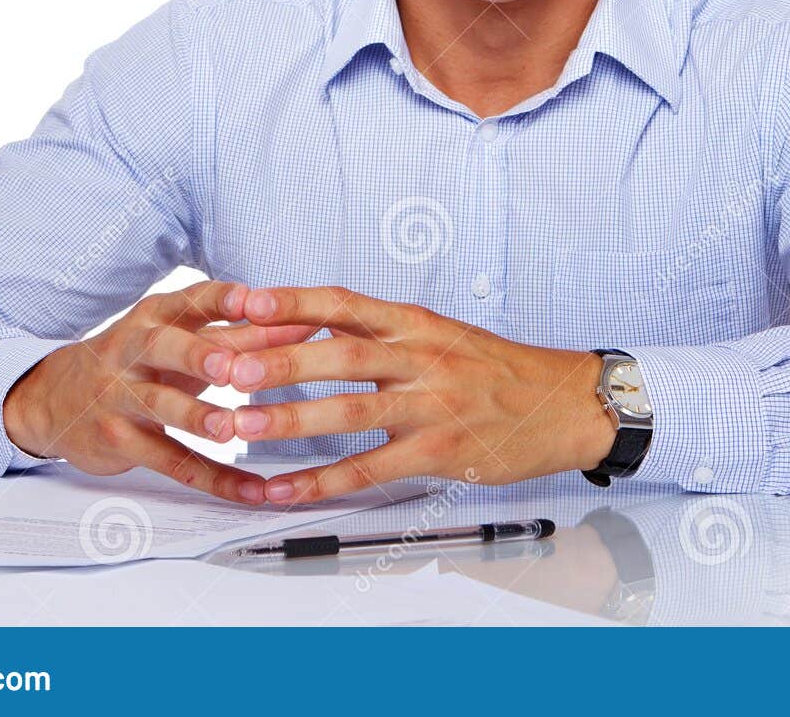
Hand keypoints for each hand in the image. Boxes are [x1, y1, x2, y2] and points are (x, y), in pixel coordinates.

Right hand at [2, 280, 317, 503]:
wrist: (54, 397)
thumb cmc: (139, 360)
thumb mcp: (181, 338)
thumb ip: (242, 332)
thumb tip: (308, 322)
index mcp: (156, 316)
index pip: (190, 300)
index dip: (220, 299)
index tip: (252, 299)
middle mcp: (134, 350)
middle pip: (165, 348)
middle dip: (199, 355)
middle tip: (233, 367)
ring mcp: (122, 397)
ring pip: (161, 407)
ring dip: (198, 417)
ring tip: (232, 428)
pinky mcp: (120, 441)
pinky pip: (170, 461)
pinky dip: (213, 478)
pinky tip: (249, 489)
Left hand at [225, 286, 617, 503]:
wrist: (565, 402)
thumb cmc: (497, 369)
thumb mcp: (441, 334)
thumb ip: (381, 334)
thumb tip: (311, 327)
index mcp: (415, 323)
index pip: (343, 303)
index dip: (290, 302)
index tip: (242, 302)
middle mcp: (420, 357)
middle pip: (339, 352)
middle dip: (278, 359)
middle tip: (225, 367)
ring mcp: (431, 406)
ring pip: (350, 410)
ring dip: (290, 419)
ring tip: (240, 426)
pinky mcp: (440, 452)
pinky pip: (371, 468)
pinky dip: (323, 481)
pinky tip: (286, 488)